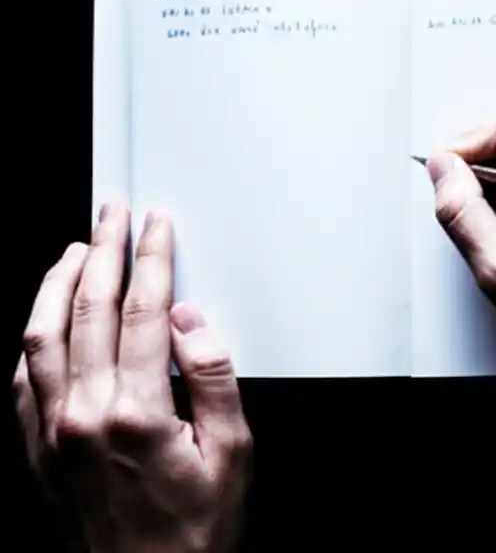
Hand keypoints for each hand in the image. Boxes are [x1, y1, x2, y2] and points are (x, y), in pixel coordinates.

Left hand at [13, 203, 251, 552]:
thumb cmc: (194, 530)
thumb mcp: (233, 455)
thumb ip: (214, 381)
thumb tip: (191, 322)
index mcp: (136, 413)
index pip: (144, 312)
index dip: (151, 260)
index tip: (157, 226)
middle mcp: (83, 416)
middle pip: (87, 311)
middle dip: (103, 252)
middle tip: (113, 214)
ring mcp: (52, 433)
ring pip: (41, 336)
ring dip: (57, 284)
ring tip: (77, 249)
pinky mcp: (39, 450)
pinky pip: (22, 378)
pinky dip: (32, 336)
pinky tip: (44, 318)